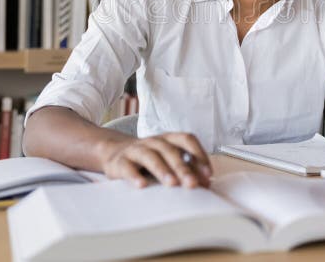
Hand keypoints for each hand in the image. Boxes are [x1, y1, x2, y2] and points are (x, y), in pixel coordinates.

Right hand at [98, 132, 212, 188]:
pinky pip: (128, 167)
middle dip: (183, 168)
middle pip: (170, 151)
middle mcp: (154, 141)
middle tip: (192, 184)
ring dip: (162, 170)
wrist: (116, 154)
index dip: (199, 155)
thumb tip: (206, 184)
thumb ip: (187, 169)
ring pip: (150, 156)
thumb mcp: (168, 161)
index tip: (208, 174)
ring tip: (172, 184)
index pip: (187, 140)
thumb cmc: (149, 160)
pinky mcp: (121, 161)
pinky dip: (135, 176)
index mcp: (169, 139)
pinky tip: (142, 186)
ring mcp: (136, 150)